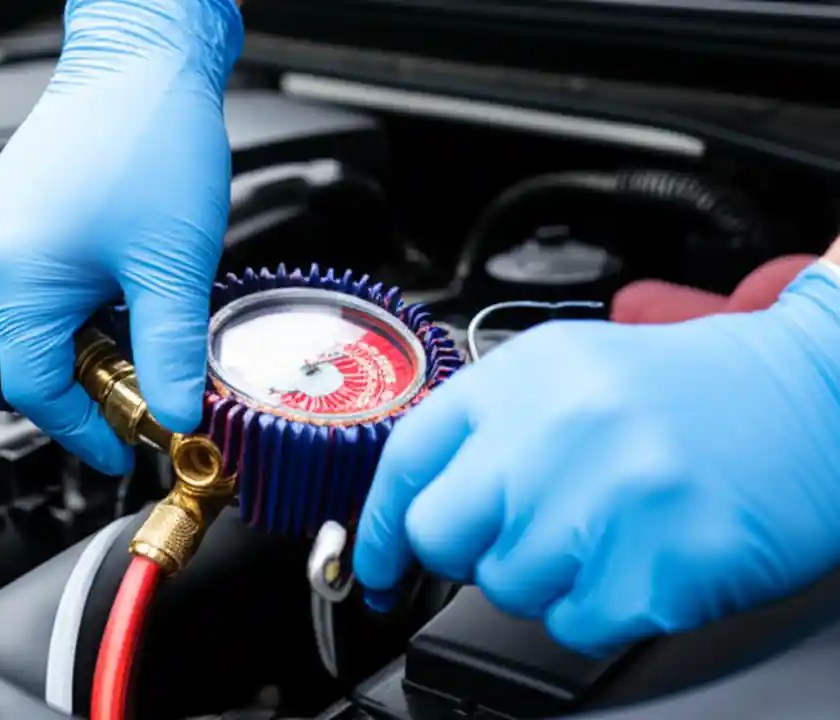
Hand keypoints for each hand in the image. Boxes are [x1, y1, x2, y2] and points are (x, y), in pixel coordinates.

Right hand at [0, 0, 242, 474]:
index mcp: (16, 279)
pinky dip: (79, 308)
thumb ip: (170, 353)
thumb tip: (175, 414)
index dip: (82, 431)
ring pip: (34, 324)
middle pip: (29, 362)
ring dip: (87, 346)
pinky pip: (36, 285)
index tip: (120, 449)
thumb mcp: (171, 266)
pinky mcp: (15, 214)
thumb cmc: (148, 138)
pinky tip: (124, 294)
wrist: (141, 56)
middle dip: (86, 390)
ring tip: (144, 337)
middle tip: (143, 398)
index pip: (37, 391)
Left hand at [354, 263, 839, 655]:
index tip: (374, 564)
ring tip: (610, 526)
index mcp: (521, 376)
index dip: (377, 524)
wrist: (812, 395)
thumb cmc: (691, 394)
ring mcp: (605, 500)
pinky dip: (603, 606)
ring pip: (507, 586)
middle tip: (524, 532)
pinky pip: (576, 624)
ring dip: (548, 576)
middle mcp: (553, 431)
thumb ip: (491, 429)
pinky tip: (644, 554)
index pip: (407, 459)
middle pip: (440, 534)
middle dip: (467, 550)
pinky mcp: (657, 565)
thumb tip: (420, 507)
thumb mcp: (571, 374)